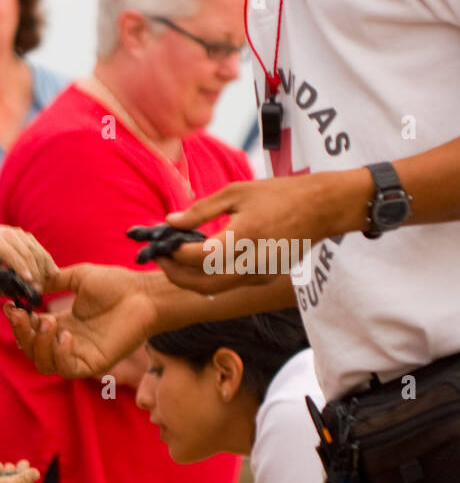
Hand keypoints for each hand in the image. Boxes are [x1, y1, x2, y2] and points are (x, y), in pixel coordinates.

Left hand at [0, 225, 58, 294]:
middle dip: (34, 271)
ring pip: (36, 250)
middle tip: (37, 289)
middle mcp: (9, 234)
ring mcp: (20, 234)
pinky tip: (53, 273)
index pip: (10, 254)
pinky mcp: (28, 237)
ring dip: (43, 267)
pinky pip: (40, 249)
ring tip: (44, 284)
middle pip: (26, 253)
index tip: (29, 281)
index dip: (21, 267)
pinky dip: (47, 261)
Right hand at [4, 263, 159, 378]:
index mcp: (63, 324)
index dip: (19, 322)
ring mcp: (80, 355)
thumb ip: (54, 281)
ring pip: (44, 363)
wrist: (144, 294)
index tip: (11, 306)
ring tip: (49, 322)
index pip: (31, 331)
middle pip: (32, 350)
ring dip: (40, 345)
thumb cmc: (117, 284)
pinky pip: (66, 369)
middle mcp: (68, 342)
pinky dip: (60, 354)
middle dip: (23, 334)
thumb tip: (30, 283)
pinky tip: (66, 335)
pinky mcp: (94, 364)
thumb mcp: (78, 278)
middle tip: (24, 316)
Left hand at [158, 173, 359, 293]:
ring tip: (174, 260)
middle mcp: (254, 261)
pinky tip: (200, 260)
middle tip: (159, 258)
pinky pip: (229, 285)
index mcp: (246, 235)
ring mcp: (261, 274)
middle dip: (174, 274)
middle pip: (202, 284)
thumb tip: (169, 222)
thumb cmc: (280, 194)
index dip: (174, 253)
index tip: (161, 242)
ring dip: (188, 279)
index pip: (199, 256)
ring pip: (214, 289)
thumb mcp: (237, 192)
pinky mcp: (265, 279)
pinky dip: (208, 277)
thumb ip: (201, 210)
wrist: (323, 207)